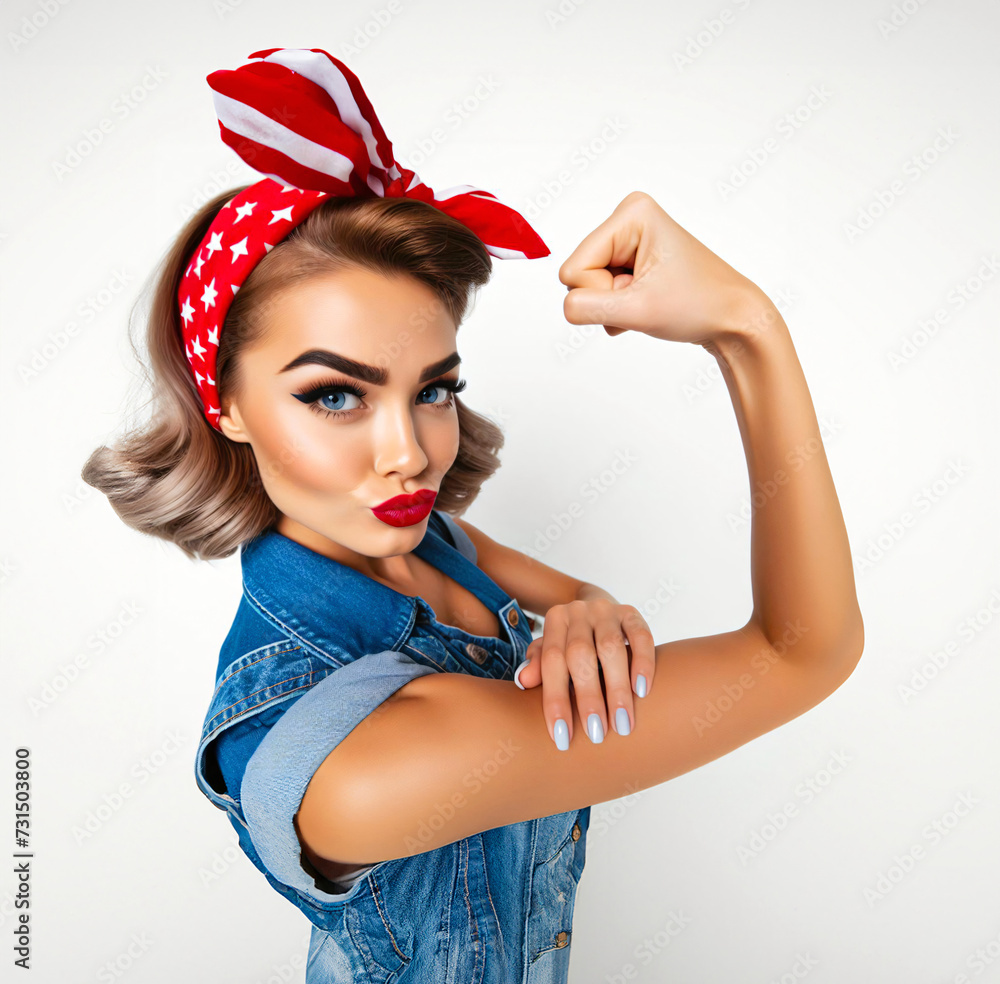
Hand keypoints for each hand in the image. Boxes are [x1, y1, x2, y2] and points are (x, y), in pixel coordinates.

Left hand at [513, 599, 655, 749]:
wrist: (597, 609)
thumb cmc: (570, 641)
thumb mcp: (551, 649)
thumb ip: (537, 664)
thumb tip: (523, 681)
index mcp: (555, 621)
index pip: (552, 661)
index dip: (555, 699)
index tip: (562, 736)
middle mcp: (578, 612)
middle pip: (580, 654)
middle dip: (588, 697)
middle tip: (596, 734)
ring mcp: (606, 611)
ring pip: (611, 648)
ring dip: (617, 689)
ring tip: (622, 724)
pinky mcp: (632, 613)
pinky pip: (641, 636)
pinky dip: (642, 663)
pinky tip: (642, 692)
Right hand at [558, 190, 766, 346]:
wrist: (733, 318)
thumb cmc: (699, 305)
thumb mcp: (639, 310)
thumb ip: (590, 309)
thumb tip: (565, 308)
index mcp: (631, 213)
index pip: (575, 268)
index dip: (602, 293)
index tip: (639, 293)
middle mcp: (628, 217)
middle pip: (580, 274)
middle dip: (609, 298)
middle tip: (647, 298)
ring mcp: (629, 237)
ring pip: (588, 285)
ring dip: (615, 305)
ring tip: (652, 300)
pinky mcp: (631, 256)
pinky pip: (600, 288)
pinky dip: (620, 306)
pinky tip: (649, 303)